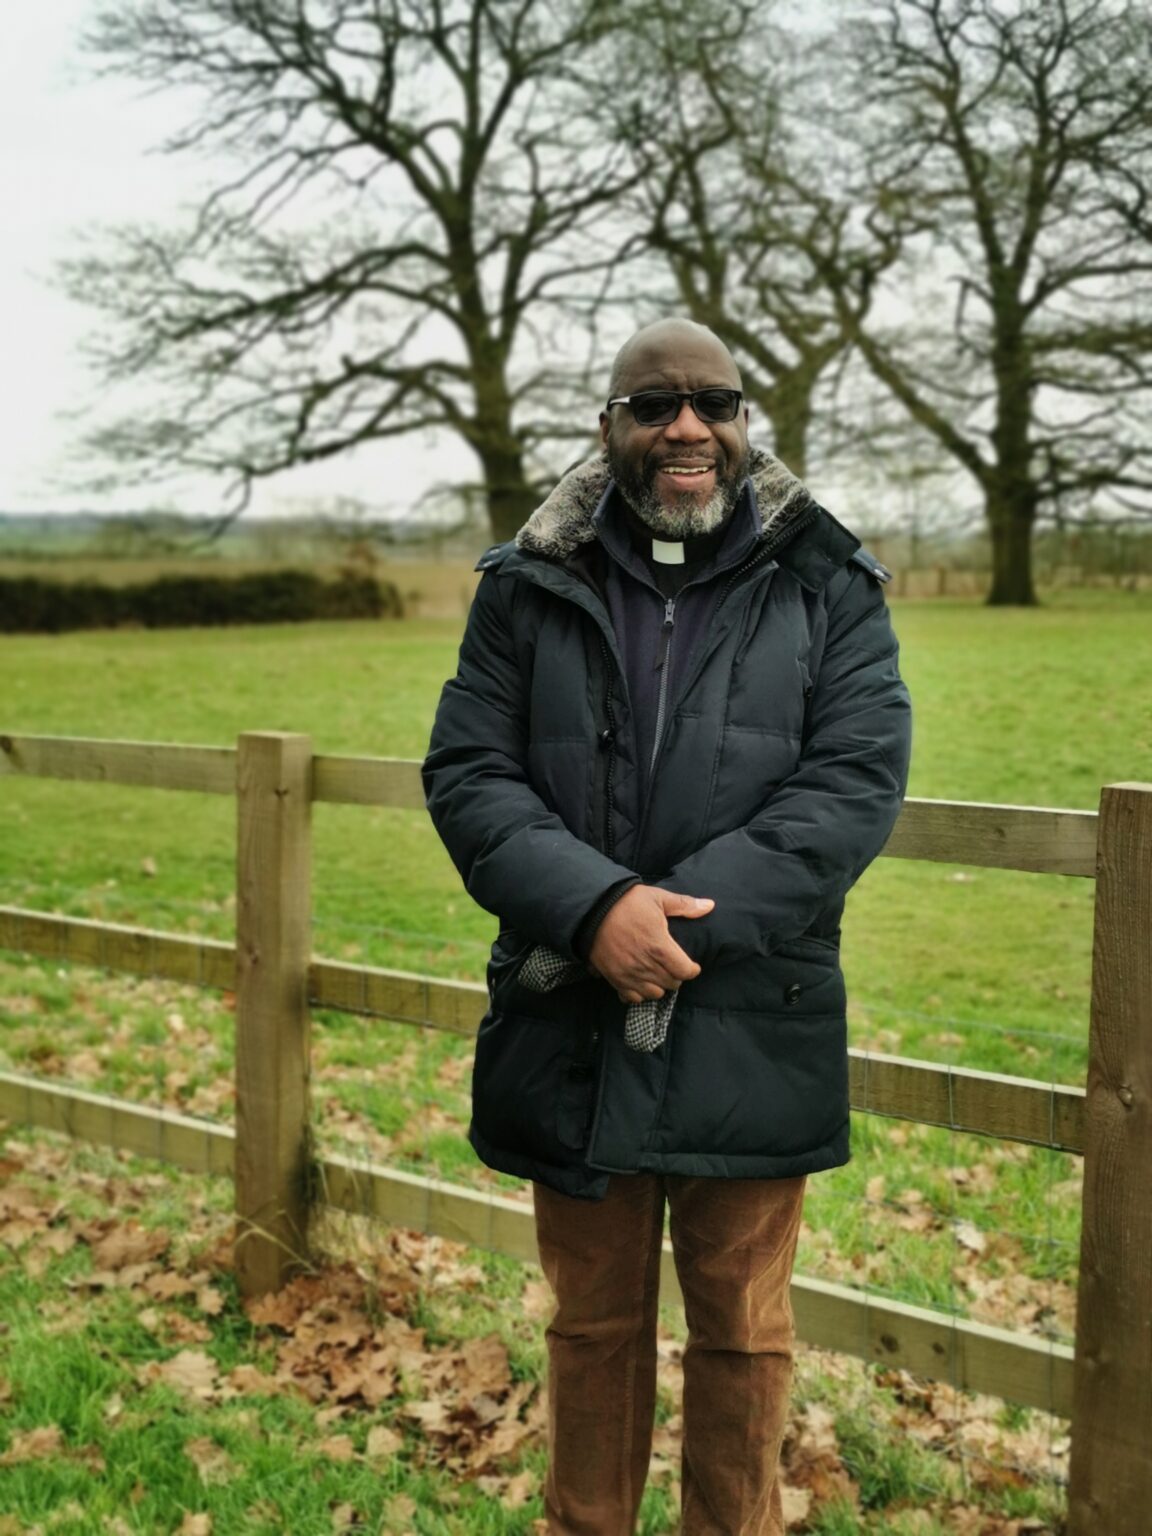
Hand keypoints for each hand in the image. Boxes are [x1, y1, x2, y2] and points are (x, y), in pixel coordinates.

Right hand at [588, 885, 713, 1003]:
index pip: (685, 971)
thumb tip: (709, 905)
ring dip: (660, 985)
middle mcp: (645, 964)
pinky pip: (632, 997)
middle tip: (674, 966)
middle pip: (671, 983)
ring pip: (654, 993)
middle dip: (677, 976)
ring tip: (658, 973)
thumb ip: (685, 905)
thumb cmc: (627, 902)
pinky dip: (639, 993)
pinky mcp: (614, 978)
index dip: (692, 969)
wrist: (591, 909)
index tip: (692, 965)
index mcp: (659, 946)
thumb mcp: (657, 898)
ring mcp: (628, 973)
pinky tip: (640, 981)